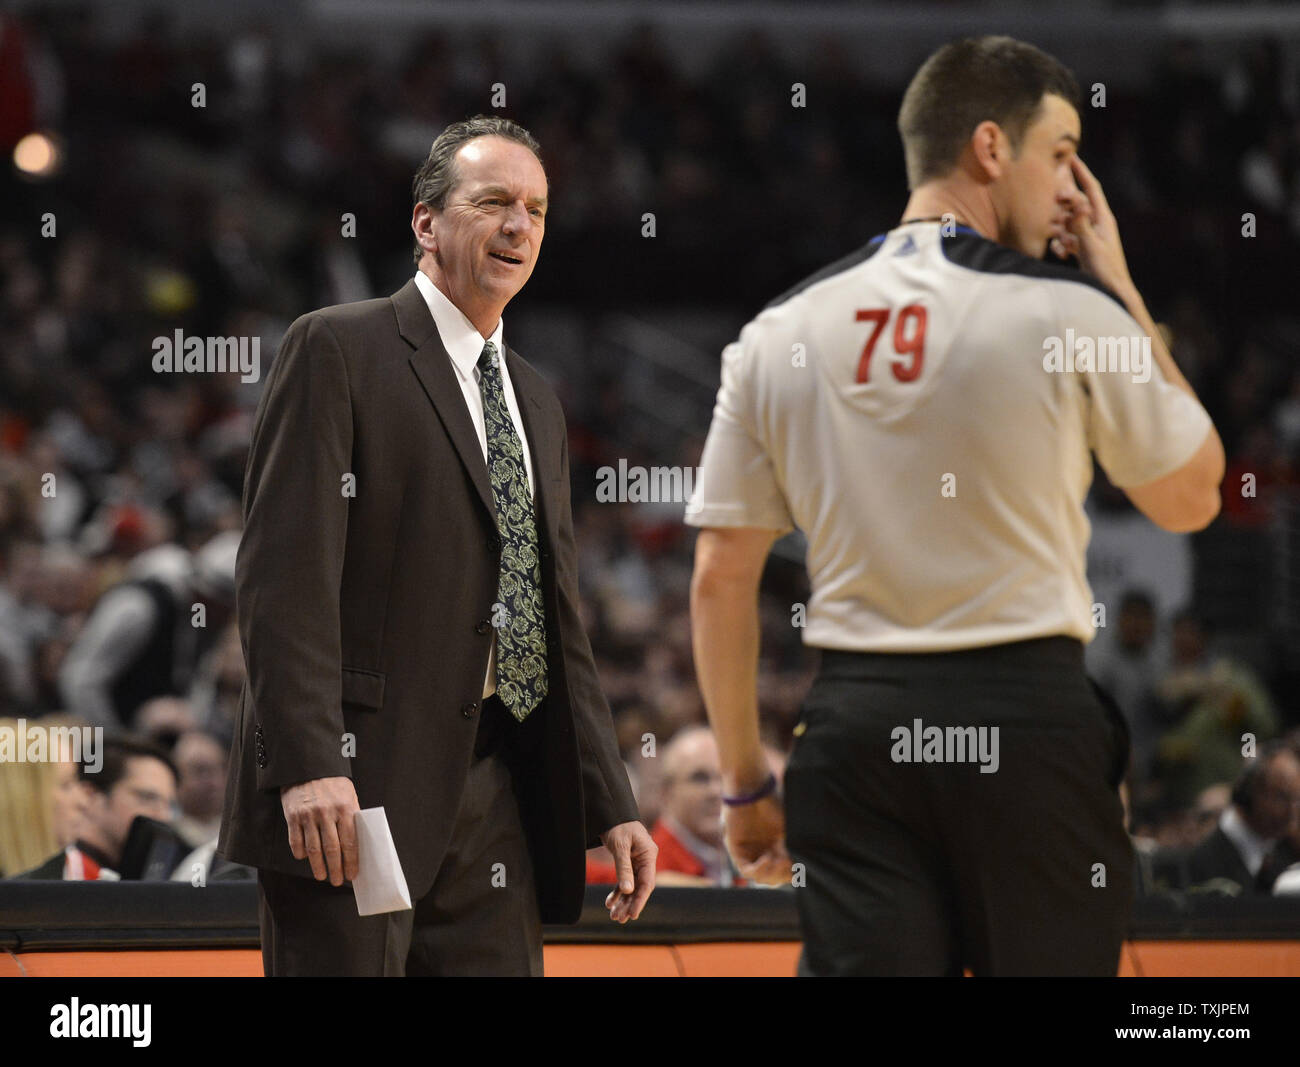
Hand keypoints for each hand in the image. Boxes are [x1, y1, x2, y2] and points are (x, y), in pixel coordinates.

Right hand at [280, 776, 359, 885]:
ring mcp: (309, 815)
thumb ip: (352, 816)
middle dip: (335, 869)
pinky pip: (296, 841)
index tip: (352, 874)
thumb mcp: (348, 795)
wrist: (307, 766)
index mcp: (345, 808)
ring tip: (321, 876)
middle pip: (332, 849)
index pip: (350, 841)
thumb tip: (357, 842)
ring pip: (313, 849)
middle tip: (336, 881)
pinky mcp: (293, 816)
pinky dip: (300, 853)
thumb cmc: (332, 783)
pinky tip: (304, 859)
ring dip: (318, 866)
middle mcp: (327, 813)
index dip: (351, 861)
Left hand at [600, 821, 655, 922]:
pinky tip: (610, 903)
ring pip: (631, 887)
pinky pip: (624, 881)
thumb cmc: (618, 825)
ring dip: (623, 901)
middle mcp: (645, 860)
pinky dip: (617, 893)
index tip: (633, 914)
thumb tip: (627, 891)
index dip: (640, 899)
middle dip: (629, 904)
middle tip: (619, 919)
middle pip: (639, 887)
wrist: (611, 812)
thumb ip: (623, 867)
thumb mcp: (620, 846)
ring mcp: (637, 862)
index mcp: (648, 855)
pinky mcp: (627, 862)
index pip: (647, 882)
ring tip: (614, 916)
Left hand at [724, 793, 792, 885]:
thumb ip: (795, 849)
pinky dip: (757, 870)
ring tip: (778, 861)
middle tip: (788, 864)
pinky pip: (745, 870)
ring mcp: (750, 852)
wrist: (752, 789)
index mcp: (777, 849)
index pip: (784, 873)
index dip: (792, 874)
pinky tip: (767, 859)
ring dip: (771, 874)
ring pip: (760, 878)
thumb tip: (804, 868)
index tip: (800, 869)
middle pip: (773, 879)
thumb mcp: (789, 830)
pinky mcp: (736, 850)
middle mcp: (763, 852)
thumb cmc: (773, 804)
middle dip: (782, 875)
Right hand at [1050, 156, 1133, 295]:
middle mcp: (1097, 223)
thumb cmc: (1105, 269)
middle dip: (1063, 204)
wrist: (1112, 291)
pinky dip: (1060, 244)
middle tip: (1052, 203)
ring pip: (1068, 222)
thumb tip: (1075, 206)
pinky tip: (1060, 254)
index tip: (1071, 157)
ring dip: (1060, 228)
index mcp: (1103, 218)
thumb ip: (1081, 226)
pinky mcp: (1083, 248)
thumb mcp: (1091, 247)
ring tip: (1059, 238)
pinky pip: (1067, 238)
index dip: (1081, 172)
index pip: (1091, 189)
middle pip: (1076, 204)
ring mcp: (1089, 236)